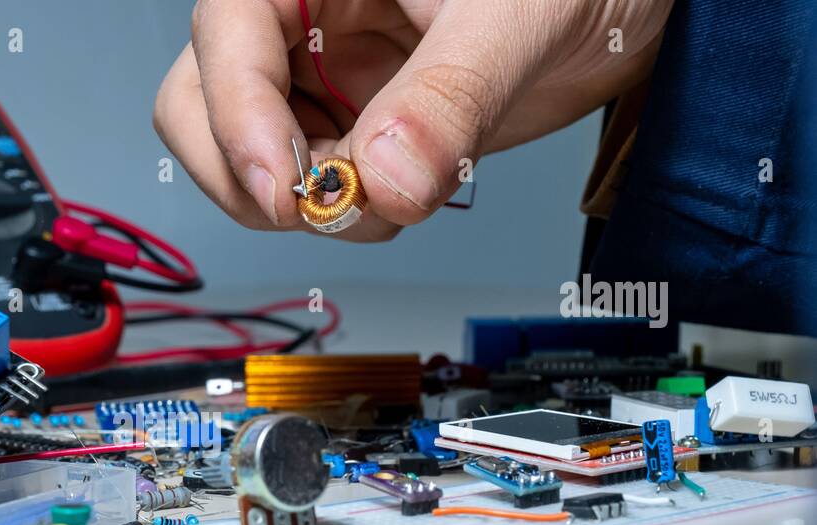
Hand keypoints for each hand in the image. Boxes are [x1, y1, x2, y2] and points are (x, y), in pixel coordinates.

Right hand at [155, 0, 671, 240]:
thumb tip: (384, 178)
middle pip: (199, 103)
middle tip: (319, 208)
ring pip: (240, 158)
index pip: (226, 35)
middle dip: (250, 174)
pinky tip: (396, 195)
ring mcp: (314, 76)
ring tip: (383, 199)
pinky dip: (337, 213)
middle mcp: (296, 16)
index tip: (284, 191)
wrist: (617, 9)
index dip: (238, 118)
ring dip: (297, 205)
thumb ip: (448, 97)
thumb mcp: (514, 16)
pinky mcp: (343, 126)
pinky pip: (303, 187)